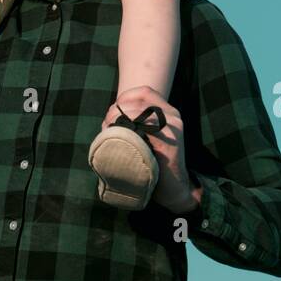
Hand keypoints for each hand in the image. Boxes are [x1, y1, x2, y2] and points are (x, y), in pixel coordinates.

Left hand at [101, 87, 196, 212]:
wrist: (175, 189)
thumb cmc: (155, 162)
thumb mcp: (149, 136)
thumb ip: (137, 122)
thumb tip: (111, 114)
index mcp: (168, 112)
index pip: (144, 92)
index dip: (124, 97)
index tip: (112, 111)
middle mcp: (172, 117)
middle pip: (138, 102)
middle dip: (116, 111)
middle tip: (106, 125)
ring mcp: (172, 130)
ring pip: (138, 114)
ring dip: (118, 121)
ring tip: (108, 133)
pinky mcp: (169, 144)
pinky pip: (143, 132)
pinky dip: (126, 135)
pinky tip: (119, 142)